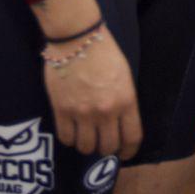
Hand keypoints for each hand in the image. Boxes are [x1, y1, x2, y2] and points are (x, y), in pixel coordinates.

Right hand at [43, 31, 141, 157]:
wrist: (76, 39)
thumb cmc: (104, 53)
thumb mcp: (124, 77)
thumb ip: (124, 101)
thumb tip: (120, 123)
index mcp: (126, 101)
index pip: (132, 137)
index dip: (128, 151)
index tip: (124, 154)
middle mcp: (106, 111)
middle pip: (108, 146)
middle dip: (106, 149)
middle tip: (102, 143)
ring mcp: (83, 113)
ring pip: (86, 147)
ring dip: (87, 146)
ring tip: (85, 137)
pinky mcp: (62, 110)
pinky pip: (66, 137)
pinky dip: (69, 139)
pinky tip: (71, 132)